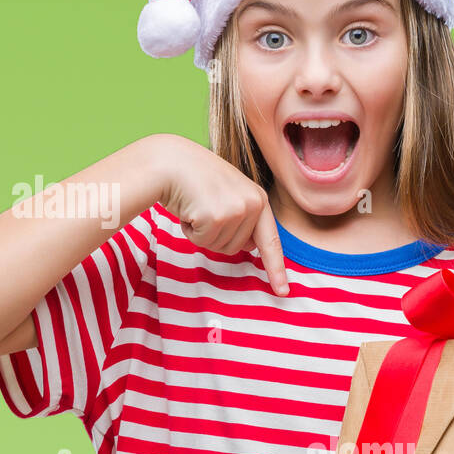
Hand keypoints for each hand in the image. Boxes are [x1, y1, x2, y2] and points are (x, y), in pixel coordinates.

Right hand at [148, 134, 288, 295]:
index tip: (283, 291)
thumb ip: (243, 217)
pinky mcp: (216, 217)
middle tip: (203, 209)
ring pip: (218, 247)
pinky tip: (187, 208)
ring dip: (201, 232)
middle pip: (236, 248)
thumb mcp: (228, 193)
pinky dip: (190, 230)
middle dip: (215, 235)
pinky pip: (202, 242)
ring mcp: (236, 211)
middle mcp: (253, 204)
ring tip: (195, 206)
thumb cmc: (195, 178)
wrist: (170, 161)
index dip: (276, 268)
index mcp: (259, 198)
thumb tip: (250, 246)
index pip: (270, 240)